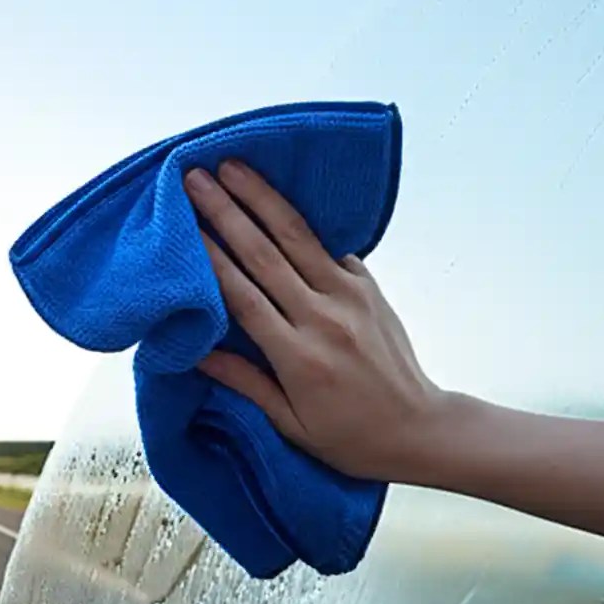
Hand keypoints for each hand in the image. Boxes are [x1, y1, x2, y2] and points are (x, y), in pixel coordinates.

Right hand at [183, 160, 447, 480]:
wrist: (420, 429)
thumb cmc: (350, 437)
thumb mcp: (291, 423)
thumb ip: (245, 381)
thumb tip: (194, 351)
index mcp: (299, 356)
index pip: (243, 297)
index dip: (210, 258)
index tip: (183, 225)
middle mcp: (324, 317)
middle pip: (265, 255)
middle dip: (227, 212)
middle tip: (195, 178)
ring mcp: (351, 296)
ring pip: (298, 238)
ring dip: (263, 198)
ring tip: (234, 166)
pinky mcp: (369, 287)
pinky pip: (329, 247)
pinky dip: (302, 220)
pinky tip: (279, 194)